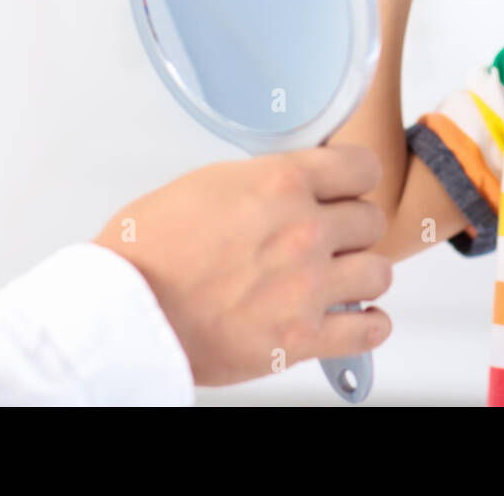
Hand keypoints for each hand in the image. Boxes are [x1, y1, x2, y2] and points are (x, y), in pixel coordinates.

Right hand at [93, 145, 392, 386]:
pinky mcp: (302, 337)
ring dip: (362, 274)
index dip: (356, 178)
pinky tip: (354, 317)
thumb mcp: (208, 183)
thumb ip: (265, 181)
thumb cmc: (148, 250)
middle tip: (333, 237)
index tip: (349, 189)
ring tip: (341, 277)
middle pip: (371, 219)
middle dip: (353, 227)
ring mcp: (306, 285)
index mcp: (280, 182)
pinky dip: (368, 324)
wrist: (123, 312)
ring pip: (379, 271)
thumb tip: (294, 185)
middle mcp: (302, 230)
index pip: (361, 166)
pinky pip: (369, 329)